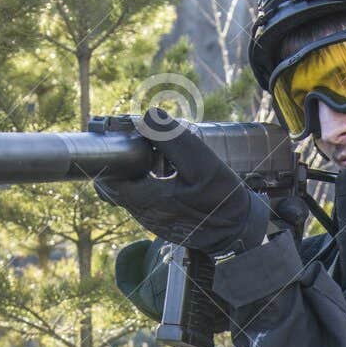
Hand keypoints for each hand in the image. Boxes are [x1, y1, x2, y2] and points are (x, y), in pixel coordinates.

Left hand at [93, 109, 269, 254]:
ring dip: (131, 172)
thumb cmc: (221, 197)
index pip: (109, 179)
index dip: (108, 157)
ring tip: (149, 153)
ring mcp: (150, 220)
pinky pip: (140, 199)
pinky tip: (161, 171)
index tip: (116, 137)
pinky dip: (143, 183)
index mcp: (150, 200)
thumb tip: (147, 117)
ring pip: (126, 193)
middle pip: (113, 186)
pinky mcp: (159, 222)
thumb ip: (171, 138)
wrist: (237, 229)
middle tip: (132, 142)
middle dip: (118, 163)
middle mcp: (144, 213)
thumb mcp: (201, 162)